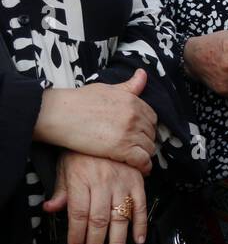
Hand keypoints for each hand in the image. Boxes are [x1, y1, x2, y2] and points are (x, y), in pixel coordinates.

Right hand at [33, 69, 155, 173]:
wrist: (57, 114)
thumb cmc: (78, 101)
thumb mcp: (106, 89)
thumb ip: (128, 86)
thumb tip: (143, 74)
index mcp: (133, 100)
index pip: (152, 118)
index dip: (146, 127)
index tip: (139, 134)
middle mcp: (135, 115)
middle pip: (151, 133)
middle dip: (145, 141)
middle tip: (137, 148)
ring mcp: (129, 132)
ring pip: (149, 147)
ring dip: (145, 154)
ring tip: (137, 159)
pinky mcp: (121, 148)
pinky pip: (143, 160)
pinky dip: (144, 166)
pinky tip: (141, 169)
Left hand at [43, 153, 146, 243]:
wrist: (108, 129)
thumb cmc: (83, 152)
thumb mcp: (65, 167)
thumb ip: (61, 191)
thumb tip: (50, 208)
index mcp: (82, 180)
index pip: (78, 213)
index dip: (77, 234)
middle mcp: (103, 183)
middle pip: (99, 219)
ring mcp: (123, 183)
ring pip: (120, 216)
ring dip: (119, 241)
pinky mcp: (138, 182)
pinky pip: (141, 205)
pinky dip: (141, 224)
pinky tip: (138, 239)